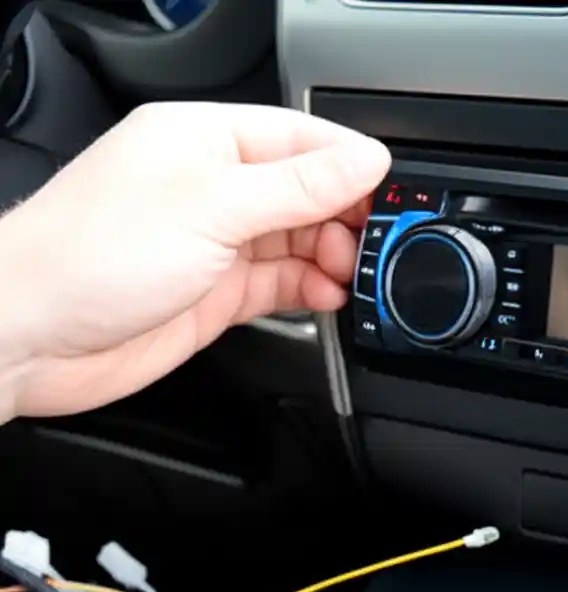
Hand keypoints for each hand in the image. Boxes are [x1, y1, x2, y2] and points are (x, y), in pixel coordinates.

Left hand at [0, 102, 390, 420]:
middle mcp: (212, 185)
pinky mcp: (217, 290)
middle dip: (346, 215)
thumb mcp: (213, 205)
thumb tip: (365, 160)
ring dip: (333, 256)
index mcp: (204, 139)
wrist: (30, 334)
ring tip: (348, 273)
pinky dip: (312, 289)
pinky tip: (328, 295)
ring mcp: (215, 240)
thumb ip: (299, 186)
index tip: (390, 191)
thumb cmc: (89, 255)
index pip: (301, 137)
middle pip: (307, 190)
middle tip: (372, 242)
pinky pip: (283, 282)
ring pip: (300, 239)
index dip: (351, 162)